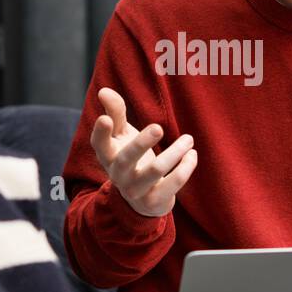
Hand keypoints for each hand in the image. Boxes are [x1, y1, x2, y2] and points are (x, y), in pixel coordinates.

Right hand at [90, 87, 197, 217]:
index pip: (99, 145)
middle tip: (157, 127)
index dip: (100, 133)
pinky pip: (172, 184)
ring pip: (154, 171)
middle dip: (141, 143)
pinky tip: (192, 154)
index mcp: (108, 156)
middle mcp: (118, 175)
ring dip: (174, 153)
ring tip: (188, 139)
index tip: (105, 119)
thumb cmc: (131, 158)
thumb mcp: (121, 136)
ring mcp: (136, 190)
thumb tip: (103, 90)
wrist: (140, 201)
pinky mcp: (154, 201)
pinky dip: (185, 167)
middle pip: (126, 159)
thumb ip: (115, 113)